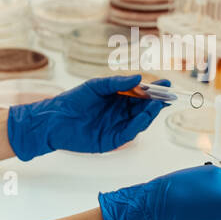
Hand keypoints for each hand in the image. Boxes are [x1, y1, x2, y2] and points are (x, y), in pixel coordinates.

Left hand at [7, 74, 169, 160]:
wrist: (54, 119)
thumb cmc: (73, 100)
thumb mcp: (96, 86)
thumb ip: (117, 82)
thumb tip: (139, 78)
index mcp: (118, 100)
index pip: (141, 95)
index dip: (154, 91)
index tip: (166, 85)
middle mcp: (120, 114)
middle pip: (143, 109)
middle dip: (156, 102)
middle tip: (166, 95)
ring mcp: (116, 128)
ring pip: (139, 122)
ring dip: (150, 113)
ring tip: (157, 104)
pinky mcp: (111, 141)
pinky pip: (129, 134)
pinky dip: (138, 125)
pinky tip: (144, 116)